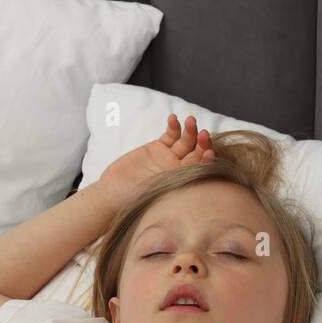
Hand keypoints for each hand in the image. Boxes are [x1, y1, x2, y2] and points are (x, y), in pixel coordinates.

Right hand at [94, 113, 214, 208]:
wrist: (113, 196)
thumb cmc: (135, 203)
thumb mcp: (159, 197)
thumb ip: (176, 186)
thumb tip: (198, 183)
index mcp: (185, 184)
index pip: (202, 170)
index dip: (206, 160)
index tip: (208, 152)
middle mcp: (181, 171)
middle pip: (197, 153)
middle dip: (201, 142)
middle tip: (202, 133)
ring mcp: (170, 158)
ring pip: (186, 141)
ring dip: (190, 130)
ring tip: (190, 121)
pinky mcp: (158, 148)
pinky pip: (170, 135)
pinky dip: (174, 126)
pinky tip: (173, 119)